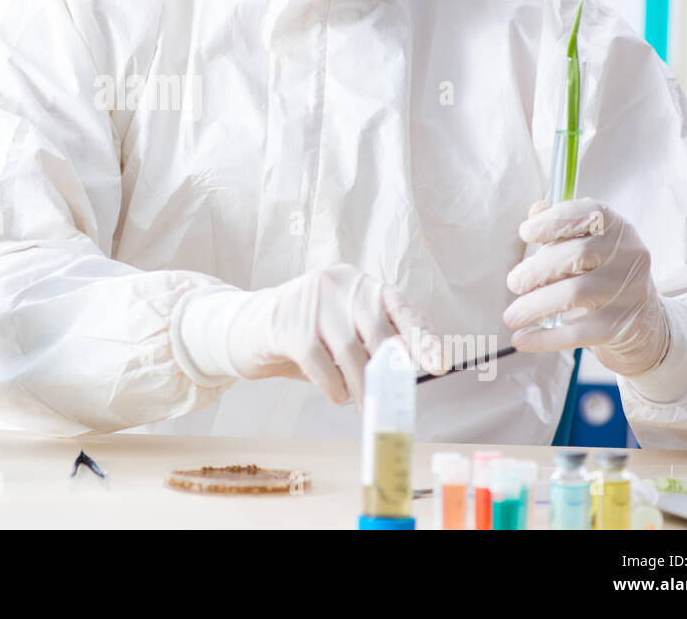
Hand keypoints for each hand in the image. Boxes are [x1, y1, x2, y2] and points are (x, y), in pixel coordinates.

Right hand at [227, 264, 447, 405]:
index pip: (400, 307)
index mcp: (359, 284)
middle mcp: (338, 284)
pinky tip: (335, 393)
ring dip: (361, 387)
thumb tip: (404, 377)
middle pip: (377, 333)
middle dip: (388, 373)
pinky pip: (320, 363)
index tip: (439, 365)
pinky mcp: (287, 323)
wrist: (246, 327)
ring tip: (361, 403)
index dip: (423, 337)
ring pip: (350, 352)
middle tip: (390, 399)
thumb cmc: (305, 334)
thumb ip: (371, 344)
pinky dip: (333, 386)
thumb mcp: (342, 330)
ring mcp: (311, 300)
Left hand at [504, 198, 670, 375]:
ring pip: (574, 294)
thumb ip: (560, 226)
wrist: (643, 322)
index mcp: (618, 228)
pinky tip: (521, 339)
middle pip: (576, 255)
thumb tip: (535, 211)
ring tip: (511, 316)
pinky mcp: (622, 327)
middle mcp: (630, 255)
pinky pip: (577, 332)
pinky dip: (544, 338)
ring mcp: (629, 292)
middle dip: (536, 269)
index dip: (553, 221)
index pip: (589, 214)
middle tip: (513, 283)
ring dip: (534, 305)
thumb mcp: (587, 244)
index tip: (525, 232)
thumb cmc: (601, 273)